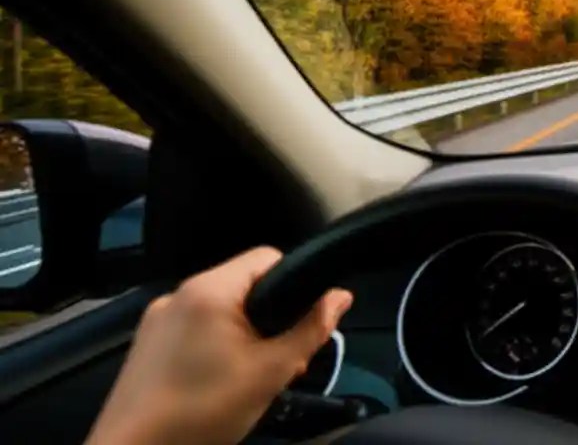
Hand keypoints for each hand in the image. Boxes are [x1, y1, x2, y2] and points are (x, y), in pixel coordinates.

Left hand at [87, 247, 352, 444]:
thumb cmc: (204, 411)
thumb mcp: (271, 371)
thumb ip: (311, 329)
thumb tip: (340, 296)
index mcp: (209, 289)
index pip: (268, 257)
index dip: (296, 284)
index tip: (303, 324)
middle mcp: (178, 294)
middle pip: (245, 287)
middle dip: (272, 319)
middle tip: (283, 362)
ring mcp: (157, 320)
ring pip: (221, 311)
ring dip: (246, 336)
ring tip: (253, 378)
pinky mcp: (147, 345)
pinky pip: (196, 330)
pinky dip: (217, 348)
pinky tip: (220, 384)